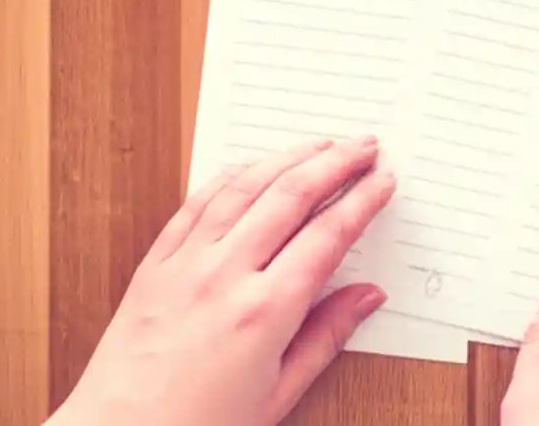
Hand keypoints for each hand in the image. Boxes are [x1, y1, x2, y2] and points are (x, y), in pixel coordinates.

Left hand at [47, 137, 395, 425]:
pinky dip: (231, 177)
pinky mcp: (155, 264)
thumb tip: (367, 296)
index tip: (383, 182)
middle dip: (335, 163)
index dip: (362, 201)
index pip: (328, 236)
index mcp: (265, 312)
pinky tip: (252, 167)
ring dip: (288, 157)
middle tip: (364, 146)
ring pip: (245, 187)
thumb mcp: (280, 393)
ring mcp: (186, 264)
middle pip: (292, 196)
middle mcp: (225, 276)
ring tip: (319, 144)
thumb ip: (327, 336)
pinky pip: (196, 204)